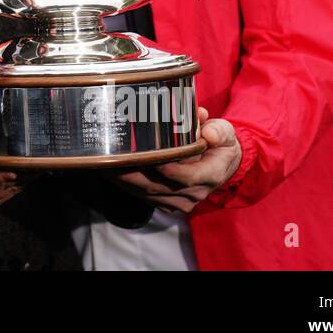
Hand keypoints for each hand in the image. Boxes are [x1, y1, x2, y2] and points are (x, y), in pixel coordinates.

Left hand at [107, 107, 242, 213]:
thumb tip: (206, 130)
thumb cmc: (220, 142)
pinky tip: (112, 175)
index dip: (170, 171)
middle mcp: (196, 192)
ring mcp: (182, 200)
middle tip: (116, 161)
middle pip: (161, 188)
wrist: (223, 161)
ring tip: (108, 166)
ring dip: (127, 182)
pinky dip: (128, 187)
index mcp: (211, 174)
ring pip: (150, 194)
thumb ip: (217, 131)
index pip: (188, 177)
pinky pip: (146, 198)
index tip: (154, 161)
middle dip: (136, 176)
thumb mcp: (225, 132)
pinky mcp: (169, 202)